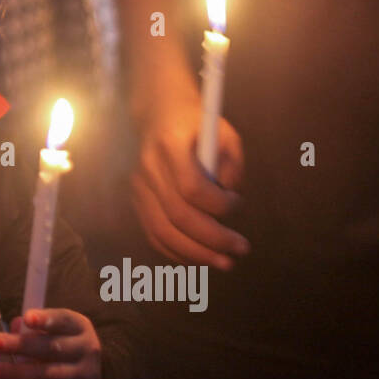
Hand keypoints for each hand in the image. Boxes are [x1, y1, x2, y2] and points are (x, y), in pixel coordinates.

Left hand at [0, 309, 100, 378]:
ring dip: (18, 374)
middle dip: (22, 345)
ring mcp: (85, 377)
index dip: (46, 319)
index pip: (64, 320)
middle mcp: (87, 350)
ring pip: (49, 376)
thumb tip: (16, 326)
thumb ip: (32, 329)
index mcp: (79, 327)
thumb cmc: (60, 350)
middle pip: (53, 347)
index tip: (27, 318)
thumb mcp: (51, 333)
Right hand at [132, 94, 248, 268]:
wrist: (158, 116)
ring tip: (224, 262)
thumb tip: (230, 200)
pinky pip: (154, 234)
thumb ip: (231, 165)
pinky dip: (177, 251)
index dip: (219, 204)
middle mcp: (148, 169)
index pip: (191, 188)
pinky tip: (200, 258)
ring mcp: (138, 187)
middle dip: (213, 239)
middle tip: (241, 249)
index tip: (238, 203)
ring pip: (163, 231)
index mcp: (169, 145)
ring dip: (195, 253)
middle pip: (177, 216)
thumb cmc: (197, 125)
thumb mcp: (224, 133)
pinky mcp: (137, 201)